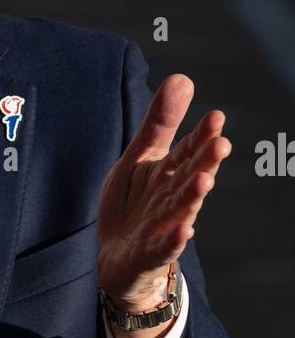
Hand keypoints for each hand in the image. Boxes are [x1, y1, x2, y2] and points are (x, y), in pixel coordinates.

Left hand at [97, 73, 229, 311]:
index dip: (199, 136)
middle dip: (204, 162)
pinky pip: (162, 248)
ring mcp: (162, 228)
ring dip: (192, 196)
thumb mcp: (138, 158)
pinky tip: (184, 231)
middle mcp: (170, 200)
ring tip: (204, 180)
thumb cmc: (132, 206)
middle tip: (220, 143)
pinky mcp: (148, 255)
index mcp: (168, 174)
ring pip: (180, 211)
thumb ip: (159, 123)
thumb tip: (183, 78)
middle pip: (189, 178)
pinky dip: (173, 241)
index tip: (215, 117)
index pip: (186, 152)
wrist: (116, 260)